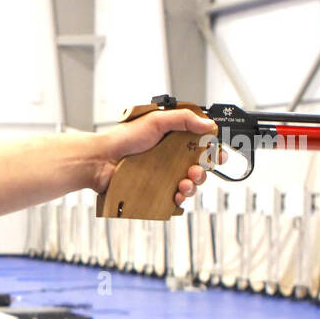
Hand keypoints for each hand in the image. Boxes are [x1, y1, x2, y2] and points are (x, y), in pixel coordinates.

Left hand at [92, 108, 220, 207]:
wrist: (100, 160)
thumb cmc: (122, 139)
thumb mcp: (156, 120)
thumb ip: (183, 119)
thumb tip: (209, 125)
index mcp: (173, 141)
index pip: (200, 147)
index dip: (212, 152)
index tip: (219, 156)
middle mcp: (170, 159)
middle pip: (198, 168)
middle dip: (203, 171)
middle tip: (196, 170)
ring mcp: (162, 176)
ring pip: (189, 185)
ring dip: (193, 185)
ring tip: (185, 183)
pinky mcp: (154, 191)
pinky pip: (173, 199)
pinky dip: (179, 199)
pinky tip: (177, 194)